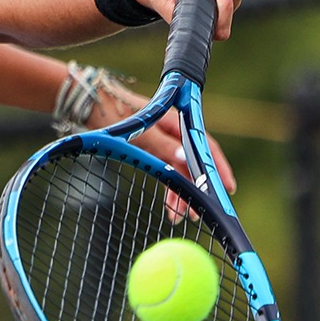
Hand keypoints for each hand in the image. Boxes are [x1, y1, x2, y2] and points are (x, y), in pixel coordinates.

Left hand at [88, 81, 236, 221]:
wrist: (92, 104)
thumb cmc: (115, 114)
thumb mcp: (139, 133)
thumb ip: (163, 146)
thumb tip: (186, 158)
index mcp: (176, 123)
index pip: (205, 147)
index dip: (218, 168)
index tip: (227, 187)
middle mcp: (174, 131)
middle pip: (194, 162)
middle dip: (199, 187)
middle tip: (200, 212)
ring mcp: (164, 140)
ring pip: (181, 169)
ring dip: (183, 192)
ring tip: (181, 216)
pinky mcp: (153, 147)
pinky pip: (168, 170)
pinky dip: (170, 187)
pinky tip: (170, 204)